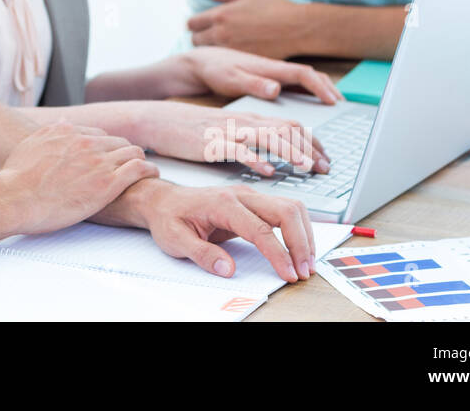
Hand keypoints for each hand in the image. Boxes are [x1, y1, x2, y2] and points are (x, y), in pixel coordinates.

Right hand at [0, 122, 157, 234]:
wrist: (15, 197)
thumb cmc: (16, 178)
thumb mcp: (30, 144)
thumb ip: (49, 133)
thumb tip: (63, 122)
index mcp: (66, 131)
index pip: (98, 134)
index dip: (107, 146)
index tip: (111, 155)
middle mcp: (85, 142)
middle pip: (118, 142)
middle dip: (125, 152)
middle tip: (131, 163)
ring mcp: (98, 162)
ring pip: (132, 152)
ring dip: (140, 159)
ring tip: (146, 168)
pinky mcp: (107, 183)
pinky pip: (138, 169)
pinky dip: (149, 169)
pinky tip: (153, 173)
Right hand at [136, 101, 329, 174]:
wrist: (159, 120)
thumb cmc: (194, 129)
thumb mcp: (230, 131)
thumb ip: (253, 138)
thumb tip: (277, 155)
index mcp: (250, 119)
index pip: (290, 124)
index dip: (312, 141)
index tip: (325, 158)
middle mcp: (244, 122)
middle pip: (285, 128)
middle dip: (309, 148)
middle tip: (324, 167)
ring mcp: (228, 131)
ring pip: (266, 136)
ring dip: (289, 151)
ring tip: (304, 167)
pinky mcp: (210, 143)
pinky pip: (236, 149)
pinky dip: (254, 159)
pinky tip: (266, 170)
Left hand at [140, 182, 316, 282]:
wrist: (163, 201)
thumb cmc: (169, 217)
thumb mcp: (175, 239)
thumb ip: (201, 254)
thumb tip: (227, 269)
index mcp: (222, 203)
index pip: (260, 229)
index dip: (279, 254)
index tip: (289, 274)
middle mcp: (241, 195)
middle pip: (286, 211)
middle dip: (301, 243)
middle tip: (304, 271)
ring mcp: (249, 196)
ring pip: (291, 208)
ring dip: (304, 235)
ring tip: (306, 263)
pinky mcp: (254, 203)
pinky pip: (285, 211)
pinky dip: (298, 229)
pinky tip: (300, 248)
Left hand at [173, 47, 340, 103]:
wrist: (202, 61)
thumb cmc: (215, 69)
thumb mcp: (231, 78)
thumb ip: (253, 83)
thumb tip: (276, 88)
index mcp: (269, 67)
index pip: (303, 73)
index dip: (320, 87)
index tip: (333, 100)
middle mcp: (274, 69)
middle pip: (309, 75)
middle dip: (327, 87)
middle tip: (342, 104)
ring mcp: (272, 73)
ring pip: (303, 79)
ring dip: (320, 89)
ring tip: (334, 103)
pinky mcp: (267, 79)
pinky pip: (294, 83)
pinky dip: (308, 91)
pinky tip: (311, 101)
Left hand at [186, 0, 306, 58]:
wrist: (298, 28)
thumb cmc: (274, 7)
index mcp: (220, 16)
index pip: (191, 24)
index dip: (195, 23)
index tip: (203, 23)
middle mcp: (221, 35)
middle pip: (195, 41)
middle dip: (200, 37)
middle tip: (212, 34)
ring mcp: (231, 50)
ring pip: (208, 53)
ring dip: (212, 48)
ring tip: (224, 43)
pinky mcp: (242, 62)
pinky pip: (225, 61)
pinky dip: (226, 57)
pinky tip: (236, 51)